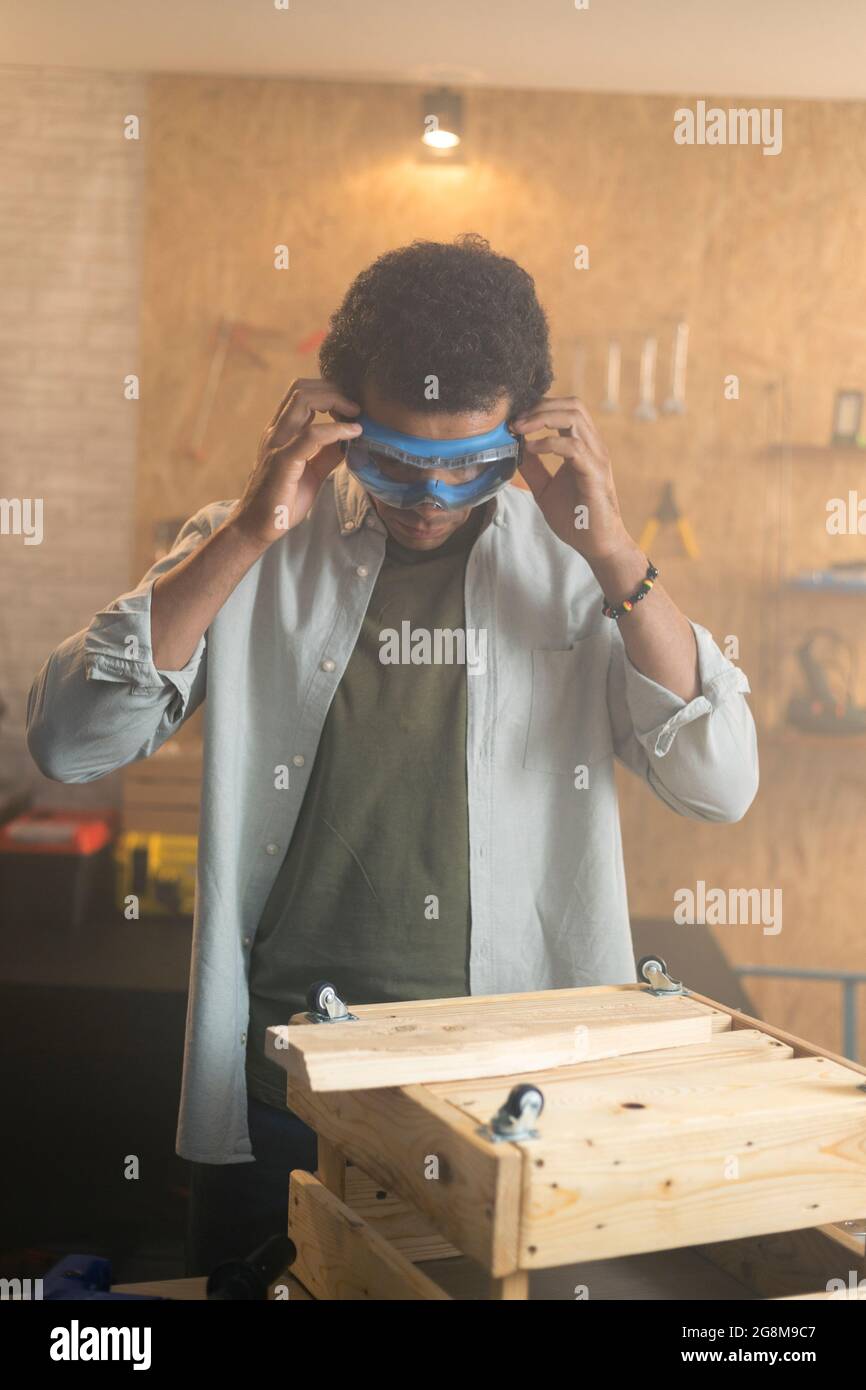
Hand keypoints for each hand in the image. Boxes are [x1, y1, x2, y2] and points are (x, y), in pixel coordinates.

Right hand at [230, 379, 360, 547]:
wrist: (256, 526)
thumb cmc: (282, 501)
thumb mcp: (311, 472)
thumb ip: (326, 454)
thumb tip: (349, 441)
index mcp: (281, 432)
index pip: (301, 394)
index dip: (328, 392)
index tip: (351, 407)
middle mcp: (276, 432)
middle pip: (301, 389)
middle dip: (333, 390)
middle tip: (356, 406)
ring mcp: (277, 444)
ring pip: (303, 401)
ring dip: (335, 401)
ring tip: (356, 415)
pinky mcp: (283, 461)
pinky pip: (312, 435)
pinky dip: (337, 429)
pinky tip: (353, 433)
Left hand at [512, 397, 630, 560]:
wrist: (596, 544)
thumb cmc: (576, 518)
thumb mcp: (545, 489)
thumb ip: (533, 468)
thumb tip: (515, 450)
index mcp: (583, 446)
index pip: (566, 409)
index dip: (540, 407)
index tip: (515, 418)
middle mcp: (593, 446)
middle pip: (572, 405)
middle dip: (541, 406)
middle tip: (516, 421)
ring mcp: (596, 457)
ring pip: (574, 417)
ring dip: (542, 418)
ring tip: (520, 429)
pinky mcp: (594, 473)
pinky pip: (573, 446)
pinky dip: (548, 443)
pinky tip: (531, 449)